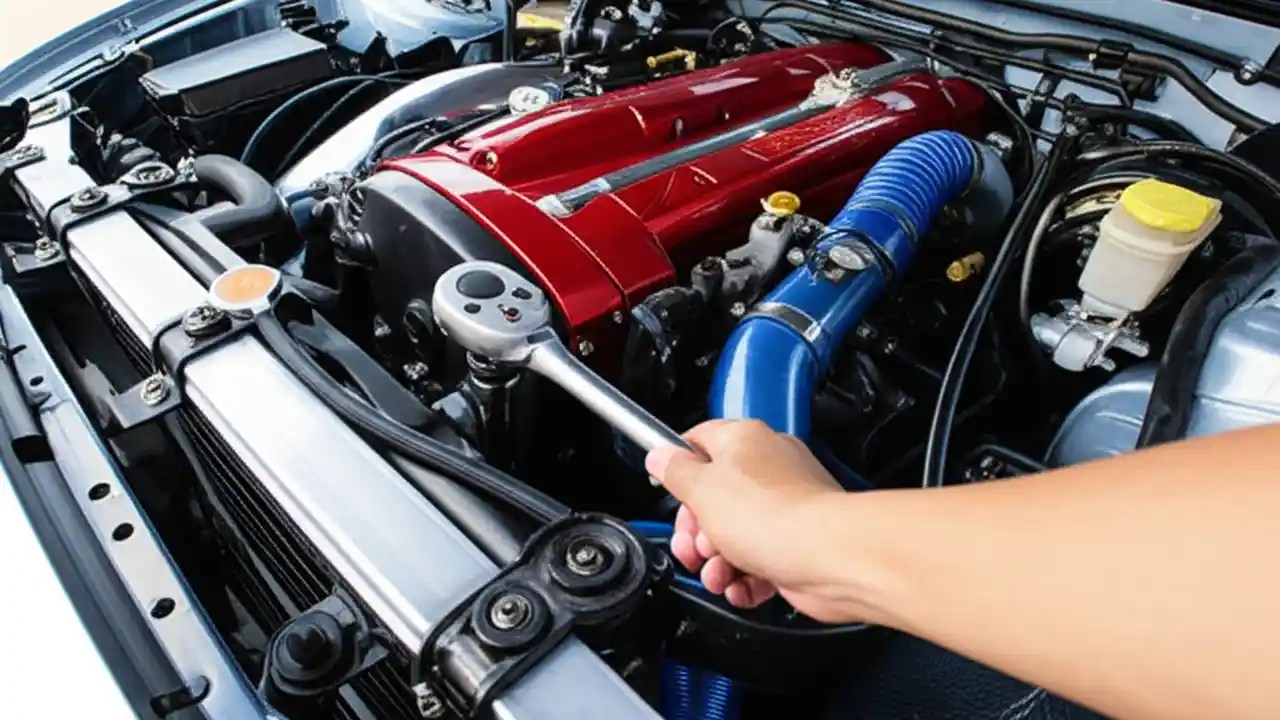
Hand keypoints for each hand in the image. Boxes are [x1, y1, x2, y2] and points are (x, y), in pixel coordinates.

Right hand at [646, 420, 855, 621]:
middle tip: (693, 547)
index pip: (699, 442)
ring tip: (717, 574)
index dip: (679, 468)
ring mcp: (785, 506)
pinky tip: (741, 587)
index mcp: (744, 441)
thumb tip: (660, 456)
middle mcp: (768, 468)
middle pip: (713, 497)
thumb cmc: (772, 515)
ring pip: (734, 534)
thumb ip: (676, 472)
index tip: (667, 491)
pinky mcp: (796, 543)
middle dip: (696, 531)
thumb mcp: (701, 490)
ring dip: (718, 562)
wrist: (827, 557)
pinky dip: (746, 578)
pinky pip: (760, 560)